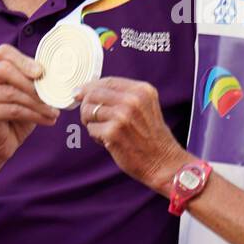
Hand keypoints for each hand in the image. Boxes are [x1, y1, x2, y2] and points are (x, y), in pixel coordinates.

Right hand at [0, 44, 57, 163]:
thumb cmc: (13, 118)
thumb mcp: (25, 95)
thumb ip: (33, 82)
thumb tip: (56, 73)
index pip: (4, 53)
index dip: (23, 60)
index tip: (41, 72)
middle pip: (5, 70)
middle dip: (32, 83)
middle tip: (52, 96)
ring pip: (12, 93)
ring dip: (38, 103)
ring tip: (54, 111)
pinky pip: (13, 110)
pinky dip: (34, 115)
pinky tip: (47, 120)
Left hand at [79, 77, 188, 192]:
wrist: (164, 162)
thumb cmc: (151, 137)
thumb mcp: (145, 107)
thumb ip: (121, 96)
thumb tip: (84, 91)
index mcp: (142, 90)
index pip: (107, 81)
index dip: (90, 87)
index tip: (80, 93)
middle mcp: (132, 100)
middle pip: (93, 94)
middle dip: (87, 106)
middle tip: (92, 118)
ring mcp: (122, 116)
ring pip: (89, 111)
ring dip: (91, 122)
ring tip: (105, 130)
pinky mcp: (113, 133)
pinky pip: (91, 129)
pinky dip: (96, 136)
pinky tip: (109, 141)